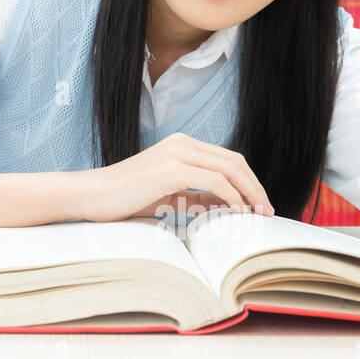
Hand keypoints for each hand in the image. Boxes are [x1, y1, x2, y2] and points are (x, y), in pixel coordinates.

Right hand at [77, 132, 274, 222]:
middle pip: (235, 161)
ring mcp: (177, 153)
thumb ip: (198, 198)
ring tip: (258, 215)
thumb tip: (230, 207)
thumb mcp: (169, 198)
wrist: (91, 195)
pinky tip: (237, 212)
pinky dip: (232, 197)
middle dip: (256, 187)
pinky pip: (215, 181)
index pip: (228, 159)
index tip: (260, 206)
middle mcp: (182, 143)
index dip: (249, 182)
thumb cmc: (125, 199)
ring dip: (250, 193)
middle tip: (267, 212)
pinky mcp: (172, 168)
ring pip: (230, 169)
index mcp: (181, 145)